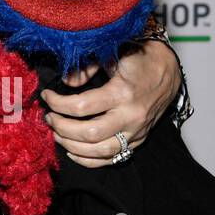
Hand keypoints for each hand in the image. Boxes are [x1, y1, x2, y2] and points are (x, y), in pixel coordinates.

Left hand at [42, 40, 181, 167]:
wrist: (167, 71)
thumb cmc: (137, 59)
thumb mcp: (111, 54)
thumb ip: (86, 67)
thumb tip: (66, 81)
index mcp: (122, 93)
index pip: (81, 106)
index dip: (58, 103)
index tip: (47, 96)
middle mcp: (131, 116)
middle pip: (89, 133)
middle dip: (62, 127)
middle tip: (49, 118)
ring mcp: (136, 131)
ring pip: (100, 151)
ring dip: (72, 145)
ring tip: (56, 134)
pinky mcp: (139, 140)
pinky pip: (113, 159)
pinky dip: (90, 160)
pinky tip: (72, 152)